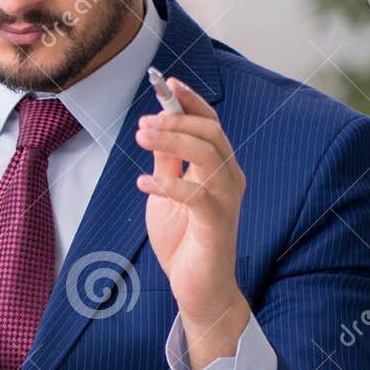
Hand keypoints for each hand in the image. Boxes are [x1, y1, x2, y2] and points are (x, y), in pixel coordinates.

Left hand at [134, 77, 249, 369]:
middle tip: (143, 122)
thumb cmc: (184, 238)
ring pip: (208, 156)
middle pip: (211, 133)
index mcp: (218, 167)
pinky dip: (167, 184)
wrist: (196, 287)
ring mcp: (226, 200)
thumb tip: (156, 125)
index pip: (210, 124)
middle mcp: (229, 179)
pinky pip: (196, 195)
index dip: (191, 101)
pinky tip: (142, 181)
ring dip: (172, 141)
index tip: (166, 82)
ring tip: (141, 136)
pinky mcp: (216, 224)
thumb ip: (167, 161)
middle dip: (176, 120)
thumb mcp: (167, 192)